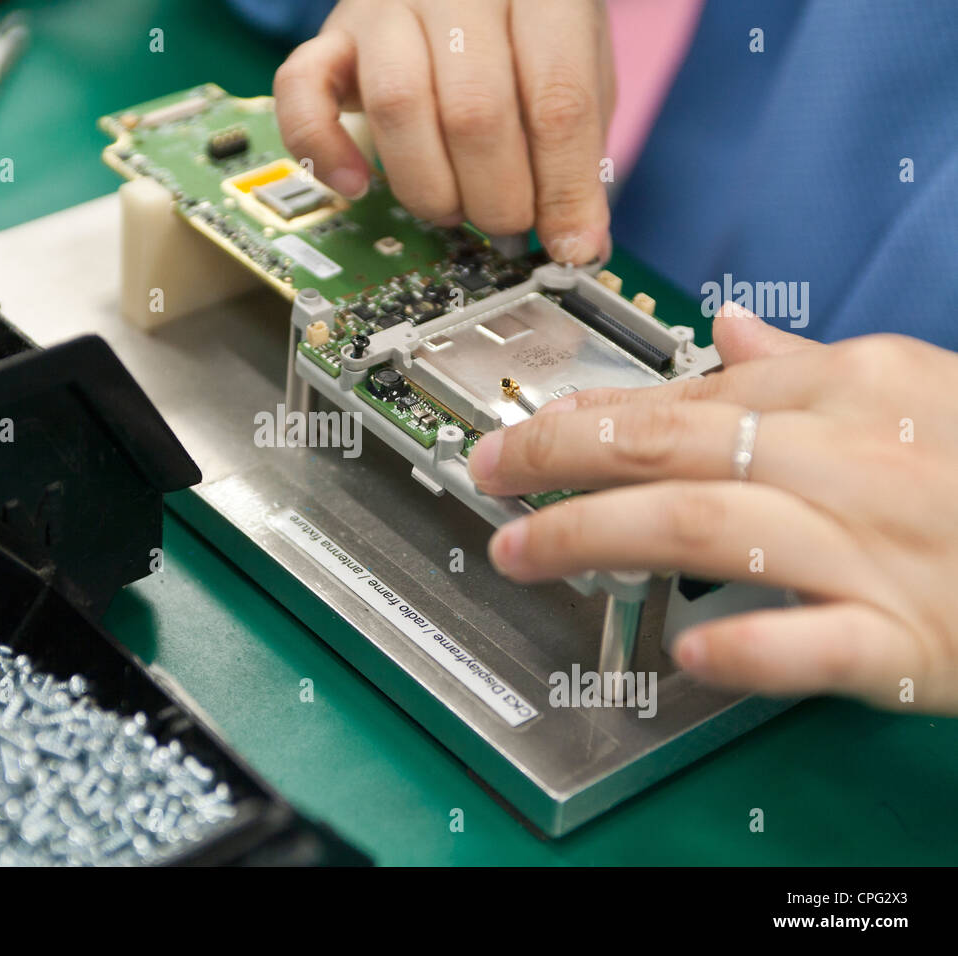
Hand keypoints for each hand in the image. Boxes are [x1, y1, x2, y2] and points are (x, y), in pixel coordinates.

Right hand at [273, 0, 614, 262]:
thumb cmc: (523, 35)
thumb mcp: (577, 70)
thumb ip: (577, 148)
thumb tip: (576, 245)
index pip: (558, 99)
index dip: (564, 187)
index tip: (568, 244)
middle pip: (475, 111)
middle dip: (497, 196)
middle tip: (506, 223)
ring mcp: (384, 9)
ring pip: (398, 107)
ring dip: (430, 187)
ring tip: (453, 208)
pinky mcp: (331, 39)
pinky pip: (304, 94)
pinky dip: (324, 151)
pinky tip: (357, 185)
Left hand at [467, 304, 957, 713]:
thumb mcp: (920, 392)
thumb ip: (816, 368)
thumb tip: (732, 335)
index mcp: (856, 391)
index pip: (689, 396)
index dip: (587, 415)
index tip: (522, 429)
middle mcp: (855, 460)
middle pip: (673, 449)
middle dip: (560, 460)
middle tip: (487, 475)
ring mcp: (879, 552)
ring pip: (710, 529)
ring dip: (599, 538)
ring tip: (526, 552)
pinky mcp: (909, 642)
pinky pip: (812, 642)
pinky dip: (743, 645)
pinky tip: (685, 651)